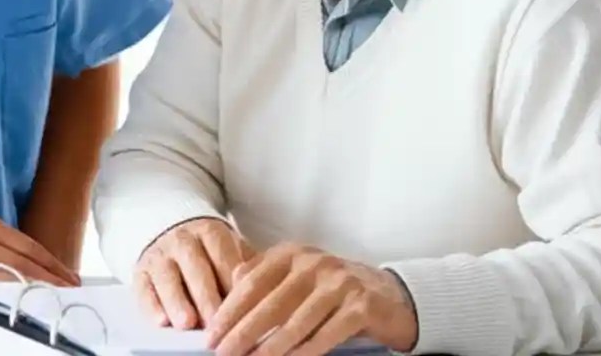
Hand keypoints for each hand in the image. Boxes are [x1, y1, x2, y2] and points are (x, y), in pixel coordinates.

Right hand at [0, 214, 80, 291]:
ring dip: (39, 287)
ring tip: (56, 299)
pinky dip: (9, 295)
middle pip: (29, 259)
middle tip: (73, 290)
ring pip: (15, 272)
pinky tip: (21, 303)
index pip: (30, 246)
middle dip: (54, 277)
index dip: (53, 263)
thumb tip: (12, 266)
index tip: (69, 275)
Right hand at [134, 218, 253, 329]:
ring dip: (177, 301)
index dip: (232, 281)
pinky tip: (161, 322)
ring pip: (167, 277)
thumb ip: (247, 265)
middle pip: (195, 266)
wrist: (170, 231)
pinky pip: (143, 288)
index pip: (223, 255)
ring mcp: (159, 256)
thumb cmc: (209, 251)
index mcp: (210, 232)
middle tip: (217, 322)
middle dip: (206, 296)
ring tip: (187, 323)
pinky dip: (151, 306)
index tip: (243, 305)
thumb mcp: (230, 248)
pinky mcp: (140, 272)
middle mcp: (182, 241)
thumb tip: (266, 291)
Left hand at [206, 243, 417, 355]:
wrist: (388, 296)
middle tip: (223, 353)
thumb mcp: (296, 275)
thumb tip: (227, 292)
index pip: (252, 282)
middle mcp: (314, 263)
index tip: (212, 334)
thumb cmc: (331, 290)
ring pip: (296, 322)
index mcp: (292, 254)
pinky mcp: (361, 306)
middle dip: (242, 332)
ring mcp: (339, 283)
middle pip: (270, 303)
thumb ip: (263, 278)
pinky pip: (326, 334)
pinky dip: (306, 352)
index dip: (229, 310)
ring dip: (270, 348)